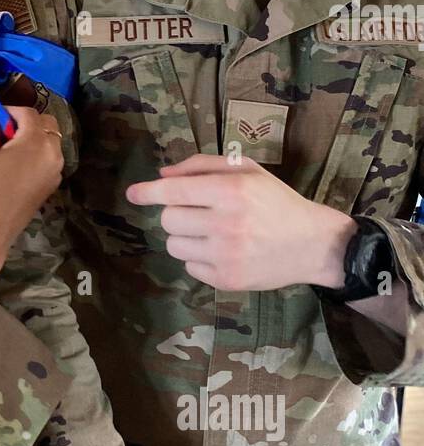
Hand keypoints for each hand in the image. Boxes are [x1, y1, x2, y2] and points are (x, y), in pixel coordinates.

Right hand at [0, 106, 63, 292]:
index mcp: (36, 143)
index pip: (30, 114)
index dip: (12, 110)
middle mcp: (53, 155)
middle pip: (47, 126)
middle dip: (28, 122)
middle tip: (3, 129)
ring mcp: (55, 173)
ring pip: (51, 143)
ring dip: (34, 138)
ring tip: (8, 147)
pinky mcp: (50, 187)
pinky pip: (49, 161)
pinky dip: (37, 155)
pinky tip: (16, 164)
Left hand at [126, 153, 356, 289]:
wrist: (313, 243)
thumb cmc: (276, 201)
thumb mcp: (247, 171)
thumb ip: (202, 166)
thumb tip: (161, 176)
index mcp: (231, 191)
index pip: (173, 192)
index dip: (148, 192)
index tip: (132, 194)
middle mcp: (227, 223)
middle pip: (168, 219)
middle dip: (176, 213)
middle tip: (199, 213)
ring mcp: (226, 255)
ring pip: (173, 245)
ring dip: (184, 237)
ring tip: (210, 232)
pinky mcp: (227, 279)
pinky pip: (189, 267)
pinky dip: (199, 258)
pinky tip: (223, 251)